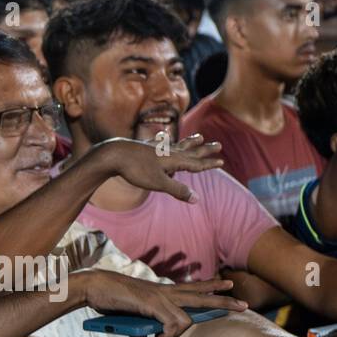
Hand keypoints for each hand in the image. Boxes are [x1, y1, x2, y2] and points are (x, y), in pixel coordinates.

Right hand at [75, 273, 246, 336]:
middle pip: (201, 295)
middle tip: (243, 304)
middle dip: (223, 301)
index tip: (227, 287)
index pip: (193, 288)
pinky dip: (168, 334)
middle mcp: (165, 291)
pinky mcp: (152, 304)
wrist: (94, 286)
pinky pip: (172, 323)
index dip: (211, 288)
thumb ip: (139, 328)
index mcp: (162, 291)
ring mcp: (160, 296)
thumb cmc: (109, 299)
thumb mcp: (128, 316)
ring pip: (190, 312)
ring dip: (181, 330)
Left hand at [90, 133, 222, 202]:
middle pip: (191, 151)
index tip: (222, 161)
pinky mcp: (145, 147)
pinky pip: (160, 144)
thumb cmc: (136, 170)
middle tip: (218, 144)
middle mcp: (168, 152)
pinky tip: (164, 137)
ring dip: (190, 142)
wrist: (114, 154)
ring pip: (178, 145)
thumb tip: (197, 199)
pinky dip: (165, 141)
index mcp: (174, 160)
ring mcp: (157, 148)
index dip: (209, 164)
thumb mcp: (159, 184)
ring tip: (199, 137)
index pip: (196, 163)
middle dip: (205, 150)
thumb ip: (178, 190)